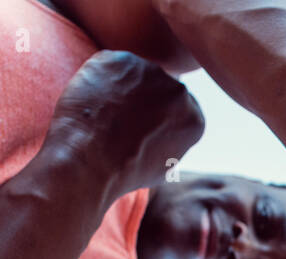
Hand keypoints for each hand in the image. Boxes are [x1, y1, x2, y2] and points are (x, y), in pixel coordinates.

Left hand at [44, 51, 204, 195]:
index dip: (160, 118)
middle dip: (143, 99)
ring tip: (104, 114)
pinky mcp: (118, 59)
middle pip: (160, 88)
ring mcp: (149, 70)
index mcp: (193, 117)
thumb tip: (165, 130)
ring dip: (122, 88)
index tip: (144, 129)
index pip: (181, 109)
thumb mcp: (164, 166)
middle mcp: (178, 89)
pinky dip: (99, 79)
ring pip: (134, 75)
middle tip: (120, 121)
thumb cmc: (125, 171)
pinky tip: (93, 103)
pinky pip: (108, 67)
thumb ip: (172, 139)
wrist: (91, 160)